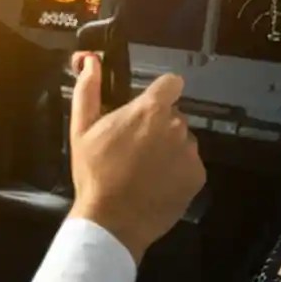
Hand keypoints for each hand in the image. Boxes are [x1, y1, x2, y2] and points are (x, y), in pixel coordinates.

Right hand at [66, 52, 205, 263]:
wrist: (111, 222)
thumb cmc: (95, 173)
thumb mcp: (82, 129)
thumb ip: (88, 89)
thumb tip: (89, 59)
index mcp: (150, 109)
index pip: (171, 83)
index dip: (161, 92)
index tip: (149, 107)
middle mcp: (177, 125)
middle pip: (173, 116)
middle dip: (158, 126)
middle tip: (136, 148)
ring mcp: (190, 152)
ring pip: (183, 141)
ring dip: (169, 149)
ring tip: (146, 170)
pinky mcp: (198, 176)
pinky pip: (190, 165)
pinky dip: (178, 172)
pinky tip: (158, 185)